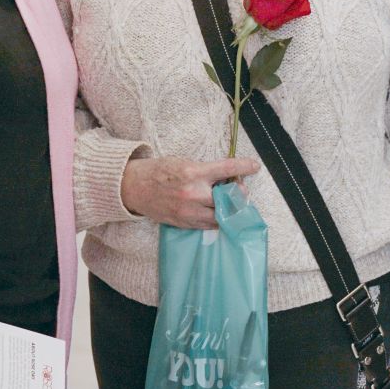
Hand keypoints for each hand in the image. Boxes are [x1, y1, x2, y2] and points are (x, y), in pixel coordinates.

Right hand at [120, 155, 259, 228]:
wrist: (134, 187)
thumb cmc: (161, 171)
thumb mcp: (185, 162)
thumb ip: (206, 170)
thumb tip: (228, 176)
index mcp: (194, 172)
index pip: (227, 168)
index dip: (244, 167)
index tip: (255, 166)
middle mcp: (193, 193)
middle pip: (228, 198)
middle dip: (238, 194)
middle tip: (240, 190)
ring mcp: (188, 211)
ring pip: (220, 216)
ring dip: (228, 210)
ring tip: (228, 203)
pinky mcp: (183, 222)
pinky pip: (207, 225)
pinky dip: (215, 219)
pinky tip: (217, 213)